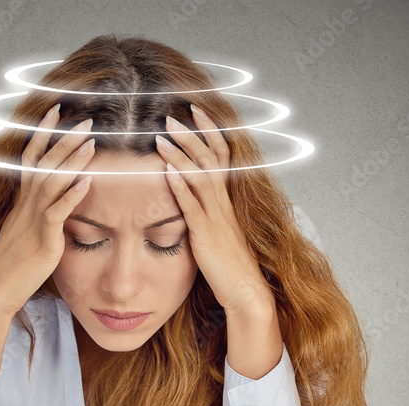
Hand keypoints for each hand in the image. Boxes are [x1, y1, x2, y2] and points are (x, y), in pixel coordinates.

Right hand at [0, 105, 95, 317]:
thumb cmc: (12, 266)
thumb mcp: (26, 234)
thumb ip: (40, 216)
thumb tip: (55, 205)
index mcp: (23, 203)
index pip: (32, 158)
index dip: (43, 133)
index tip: (56, 111)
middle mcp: (27, 206)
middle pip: (45, 164)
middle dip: (64, 139)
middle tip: (86, 120)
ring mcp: (33, 221)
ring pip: (52, 182)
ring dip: (72, 161)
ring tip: (91, 142)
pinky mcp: (42, 240)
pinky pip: (57, 213)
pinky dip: (72, 196)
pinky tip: (88, 182)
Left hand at [155, 106, 272, 315]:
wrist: (246, 292)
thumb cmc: (230, 266)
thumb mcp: (219, 233)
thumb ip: (207, 213)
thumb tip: (190, 197)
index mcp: (227, 201)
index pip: (222, 155)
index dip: (210, 131)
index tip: (195, 109)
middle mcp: (224, 204)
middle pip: (210, 159)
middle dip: (191, 134)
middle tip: (171, 115)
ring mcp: (216, 218)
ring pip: (201, 177)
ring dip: (181, 154)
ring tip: (162, 136)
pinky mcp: (207, 235)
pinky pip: (193, 206)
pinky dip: (180, 186)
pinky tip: (166, 172)